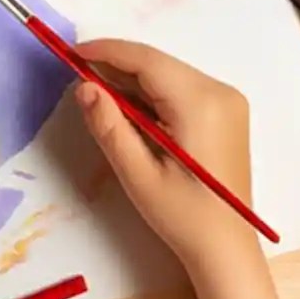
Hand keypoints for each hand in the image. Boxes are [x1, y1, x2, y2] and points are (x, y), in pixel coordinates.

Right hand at [73, 39, 257, 268]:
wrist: (225, 247)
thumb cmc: (182, 215)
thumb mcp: (137, 174)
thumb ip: (109, 126)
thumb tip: (84, 87)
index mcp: (201, 104)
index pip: (147, 61)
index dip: (107, 51)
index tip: (72, 53)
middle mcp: (220, 92)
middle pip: (158, 64)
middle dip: (117, 66)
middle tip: (79, 76)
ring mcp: (227, 101)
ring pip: (168, 74)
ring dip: (133, 80)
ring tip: (99, 95)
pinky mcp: (226, 112)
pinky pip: (181, 88)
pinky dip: (152, 93)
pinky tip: (130, 109)